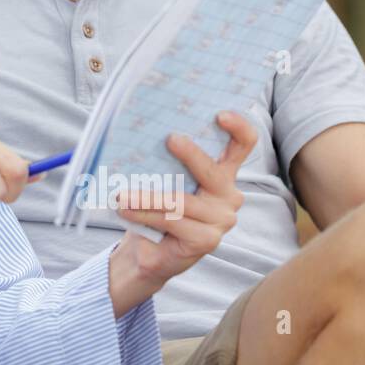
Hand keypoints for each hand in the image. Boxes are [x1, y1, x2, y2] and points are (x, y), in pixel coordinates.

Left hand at [109, 111, 255, 315]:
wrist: (147, 250)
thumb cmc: (156, 206)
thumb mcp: (163, 177)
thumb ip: (166, 159)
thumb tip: (144, 130)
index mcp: (222, 173)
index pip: (243, 145)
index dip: (239, 127)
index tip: (220, 114)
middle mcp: (229, 194)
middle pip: (213, 171)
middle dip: (191, 154)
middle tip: (168, 140)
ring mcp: (221, 219)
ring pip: (182, 201)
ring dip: (147, 196)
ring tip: (121, 192)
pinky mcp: (208, 240)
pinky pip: (172, 221)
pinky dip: (144, 213)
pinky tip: (125, 209)